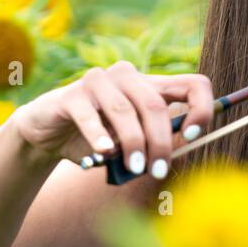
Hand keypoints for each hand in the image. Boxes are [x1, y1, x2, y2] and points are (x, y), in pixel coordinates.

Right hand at [7, 60, 214, 179]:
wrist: (47, 136)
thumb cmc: (99, 140)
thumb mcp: (132, 143)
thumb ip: (156, 143)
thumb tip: (185, 153)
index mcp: (151, 85)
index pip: (193, 84)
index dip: (200, 108)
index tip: (193, 136)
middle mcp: (128, 76)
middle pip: (155, 105)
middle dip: (160, 142)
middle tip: (157, 170)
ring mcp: (98, 81)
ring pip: (125, 111)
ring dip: (133, 143)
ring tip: (134, 168)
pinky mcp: (71, 94)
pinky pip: (90, 115)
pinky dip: (100, 136)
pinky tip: (105, 152)